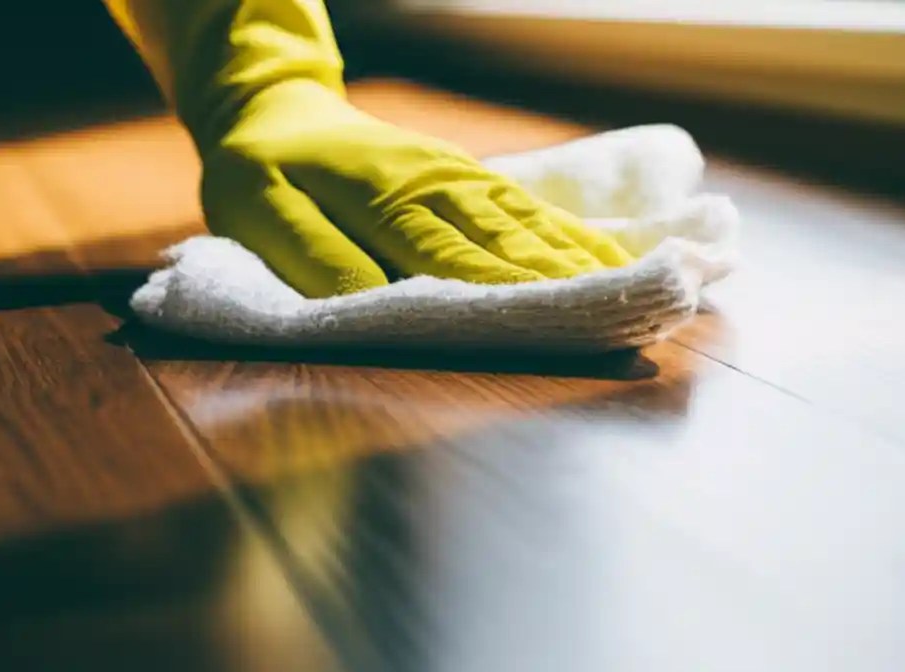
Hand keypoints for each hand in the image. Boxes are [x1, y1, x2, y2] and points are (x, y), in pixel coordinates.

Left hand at [200, 80, 632, 297]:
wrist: (276, 109)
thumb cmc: (262, 175)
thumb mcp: (262, 217)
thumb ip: (316, 257)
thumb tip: (377, 302)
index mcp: (383, 196)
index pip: (453, 259)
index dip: (507, 297)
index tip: (563, 329)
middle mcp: (435, 183)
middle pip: (508, 244)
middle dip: (569, 287)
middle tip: (631, 320)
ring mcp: (459, 175)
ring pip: (529, 224)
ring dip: (584, 263)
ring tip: (642, 295)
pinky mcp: (469, 174)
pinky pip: (529, 207)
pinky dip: (573, 236)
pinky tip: (612, 260)